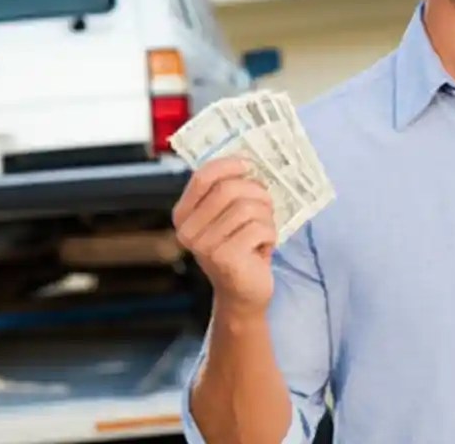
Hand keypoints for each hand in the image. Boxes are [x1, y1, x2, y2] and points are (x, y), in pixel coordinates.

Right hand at [172, 156, 276, 318]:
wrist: (243, 294)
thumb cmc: (238, 249)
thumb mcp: (226, 218)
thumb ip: (227, 192)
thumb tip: (246, 161)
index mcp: (184, 216)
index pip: (201, 178)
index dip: (227, 165)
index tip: (248, 165)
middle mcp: (188, 231)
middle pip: (229, 190)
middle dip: (256, 192)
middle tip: (266, 205)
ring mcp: (205, 247)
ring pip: (248, 208)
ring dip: (266, 217)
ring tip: (263, 231)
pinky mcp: (226, 259)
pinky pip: (260, 228)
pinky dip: (270, 234)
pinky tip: (264, 247)